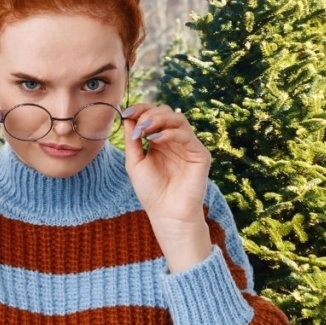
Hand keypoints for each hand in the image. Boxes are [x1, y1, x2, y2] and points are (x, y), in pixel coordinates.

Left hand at [123, 104, 212, 271]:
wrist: (167, 214)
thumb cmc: (151, 192)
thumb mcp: (135, 162)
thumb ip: (132, 139)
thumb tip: (127, 116)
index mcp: (160, 141)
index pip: (153, 115)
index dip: (141, 109)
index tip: (126, 112)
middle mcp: (175, 140)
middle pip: (166, 112)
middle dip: (149, 113)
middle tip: (137, 122)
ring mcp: (188, 146)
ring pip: (178, 118)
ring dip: (159, 119)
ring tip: (145, 129)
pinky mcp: (199, 154)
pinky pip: (186, 135)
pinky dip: (170, 133)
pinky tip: (155, 140)